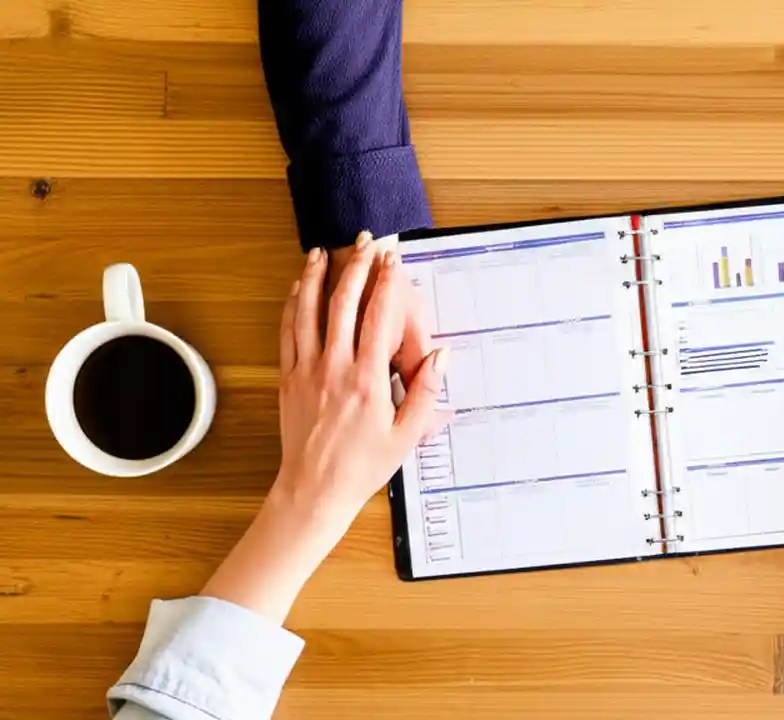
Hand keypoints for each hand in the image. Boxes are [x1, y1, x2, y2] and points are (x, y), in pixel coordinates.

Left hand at [202, 245, 449, 623]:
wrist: (315, 490)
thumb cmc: (363, 467)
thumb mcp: (407, 435)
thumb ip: (425, 392)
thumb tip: (440, 355)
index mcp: (368, 381)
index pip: (378, 318)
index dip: (386, 283)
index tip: (393, 260)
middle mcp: (335, 369)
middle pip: (343, 304)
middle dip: (356, 267)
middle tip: (364, 242)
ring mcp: (307, 371)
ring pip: (309, 311)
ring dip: (316, 277)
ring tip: (323, 252)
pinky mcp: (288, 378)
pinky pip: (288, 332)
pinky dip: (292, 305)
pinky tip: (296, 289)